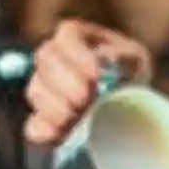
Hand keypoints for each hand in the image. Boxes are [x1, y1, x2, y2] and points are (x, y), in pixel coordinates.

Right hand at [22, 18, 152, 144]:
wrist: (129, 106)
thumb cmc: (129, 75)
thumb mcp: (135, 60)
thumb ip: (124, 56)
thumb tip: (106, 58)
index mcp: (75, 35)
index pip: (66, 35)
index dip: (77, 54)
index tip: (95, 75)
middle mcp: (53, 57)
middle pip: (46, 60)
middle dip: (65, 81)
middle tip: (85, 99)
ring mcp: (43, 88)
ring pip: (37, 91)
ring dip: (56, 106)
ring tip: (78, 116)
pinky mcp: (43, 119)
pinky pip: (33, 125)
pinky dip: (45, 130)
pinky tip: (61, 133)